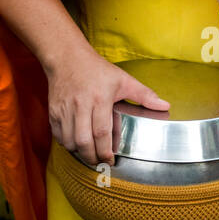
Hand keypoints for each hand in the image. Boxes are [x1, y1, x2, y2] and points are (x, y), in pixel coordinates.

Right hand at [46, 44, 169, 166]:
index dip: (106, 151)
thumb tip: (165, 106)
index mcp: (100, 99)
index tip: (111, 159)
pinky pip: (58, 135)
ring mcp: (64, 109)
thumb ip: (144, 95)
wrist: (67, 58)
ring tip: (90, 153)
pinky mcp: (53, 111)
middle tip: (100, 161)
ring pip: (69, 141)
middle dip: (92, 157)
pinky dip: (67, 144)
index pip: (102, 133)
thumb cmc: (96, 69)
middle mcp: (80, 105)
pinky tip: (77, 143)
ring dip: (79, 152)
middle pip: (83, 141)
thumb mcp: (123, 80)